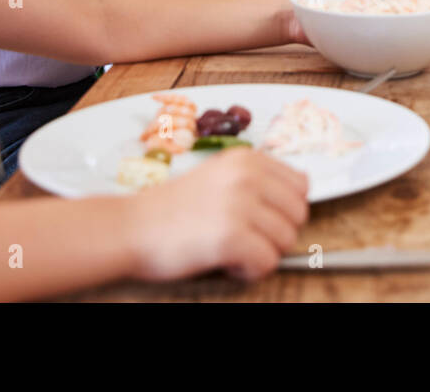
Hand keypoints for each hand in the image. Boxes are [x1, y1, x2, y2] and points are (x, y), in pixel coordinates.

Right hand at [126, 146, 308, 280]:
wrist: (128, 228)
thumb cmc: (171, 210)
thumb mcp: (218, 177)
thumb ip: (256, 181)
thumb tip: (299, 195)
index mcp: (247, 159)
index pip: (301, 185)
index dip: (285, 209)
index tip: (261, 220)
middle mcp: (247, 176)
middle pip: (299, 214)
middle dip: (277, 233)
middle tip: (245, 239)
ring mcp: (240, 205)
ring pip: (287, 240)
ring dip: (263, 253)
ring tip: (232, 250)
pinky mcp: (231, 236)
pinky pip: (268, 262)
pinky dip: (251, 271)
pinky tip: (227, 263)